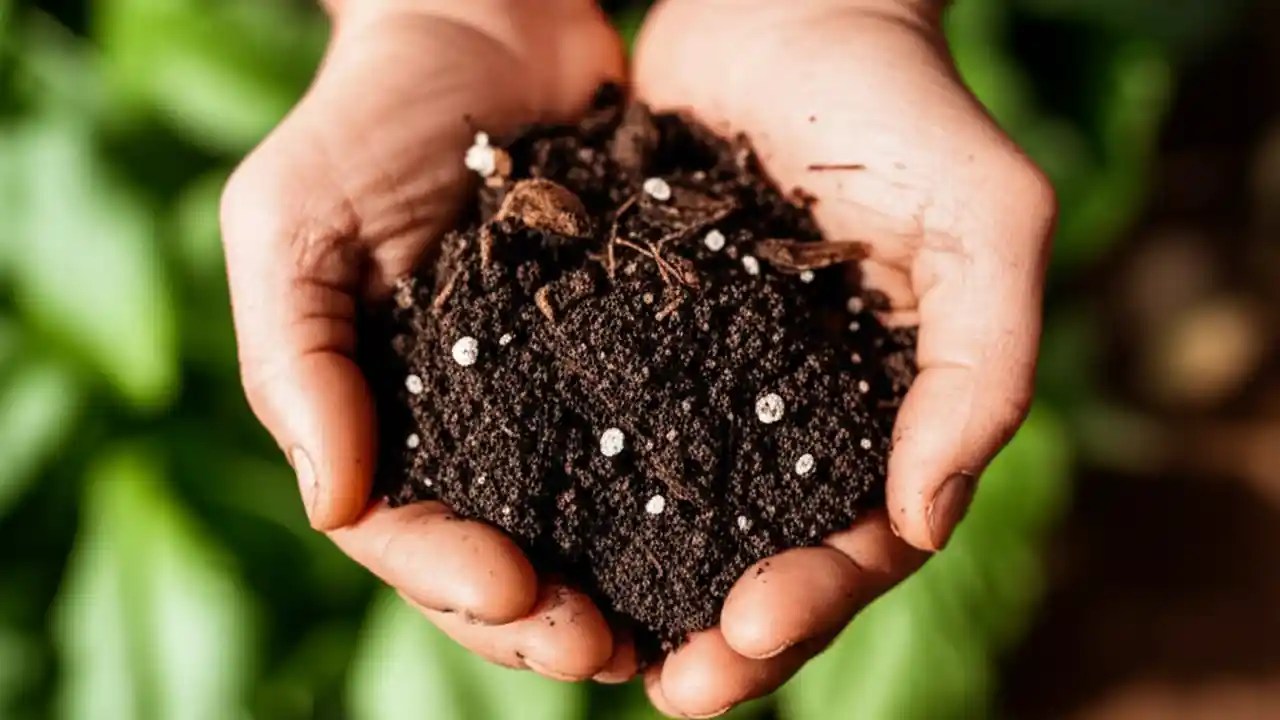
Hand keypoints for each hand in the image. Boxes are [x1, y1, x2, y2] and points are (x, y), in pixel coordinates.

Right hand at [219, 0, 632, 681]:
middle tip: (608, 650)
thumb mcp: (293, 221)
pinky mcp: (624, 359)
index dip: (447, 577)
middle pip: (492, 556)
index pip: (397, 529)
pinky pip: (651, 446)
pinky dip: (679, 504)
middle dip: (540, 618)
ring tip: (675, 632)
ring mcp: (546, 400)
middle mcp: (463, 425)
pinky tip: (727, 535)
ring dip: (617, 588)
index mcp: (375, 413)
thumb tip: (331, 505)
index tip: (512, 593)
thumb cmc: (369, 116)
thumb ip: (294, 357)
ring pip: (577, 529)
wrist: (489, 28)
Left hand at [633, 0, 1055, 714]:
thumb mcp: (986, 219)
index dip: (816, 600)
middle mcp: (801, 420)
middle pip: (767, 555)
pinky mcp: (639, 341)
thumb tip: (924, 518)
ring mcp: (715, 386)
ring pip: (681, 518)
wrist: (788, 12)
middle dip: (725, 632)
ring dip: (641, 587)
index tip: (748, 637)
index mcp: (891, 413)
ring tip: (584, 640)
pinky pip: (607, 431)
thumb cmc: (905, 107)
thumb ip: (983, 367)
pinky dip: (580, 491)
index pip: (866, 541)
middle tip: (664, 683)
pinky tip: (534, 531)